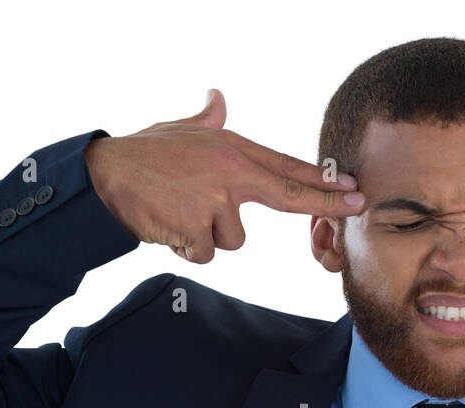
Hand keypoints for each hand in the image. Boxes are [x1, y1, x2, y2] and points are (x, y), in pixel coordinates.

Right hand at [84, 89, 363, 262]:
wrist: (107, 176)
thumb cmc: (145, 154)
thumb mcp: (181, 129)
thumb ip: (207, 118)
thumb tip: (217, 97)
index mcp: (231, 149)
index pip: (286, 167)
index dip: (322, 180)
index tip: (352, 187)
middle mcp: (231, 173)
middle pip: (289, 194)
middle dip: (326, 202)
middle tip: (358, 205)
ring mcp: (216, 202)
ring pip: (233, 239)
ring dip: (209, 236)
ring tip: (181, 214)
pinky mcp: (198, 229)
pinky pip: (207, 253)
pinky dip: (189, 248)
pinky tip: (170, 227)